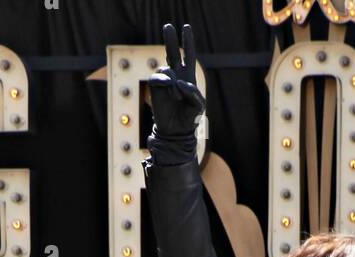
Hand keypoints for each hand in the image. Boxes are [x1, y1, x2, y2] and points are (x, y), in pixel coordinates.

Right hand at [149, 23, 205, 139]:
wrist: (176, 132)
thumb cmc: (189, 118)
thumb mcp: (199, 106)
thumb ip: (193, 92)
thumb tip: (179, 82)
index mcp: (188, 77)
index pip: (188, 56)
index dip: (188, 42)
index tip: (186, 28)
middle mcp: (175, 76)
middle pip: (172, 52)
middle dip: (170, 39)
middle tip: (168, 26)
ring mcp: (165, 81)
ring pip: (166, 68)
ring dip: (172, 79)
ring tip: (177, 95)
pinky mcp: (155, 88)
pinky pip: (157, 77)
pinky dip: (164, 81)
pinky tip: (171, 89)